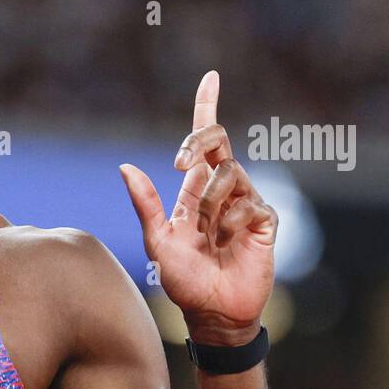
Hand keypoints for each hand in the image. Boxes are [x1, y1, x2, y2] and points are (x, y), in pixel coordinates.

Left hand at [118, 71, 277, 344]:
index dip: (207, 108)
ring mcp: (245, 202)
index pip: (204, 142)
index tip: (210, 77)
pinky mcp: (264, 220)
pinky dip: (232, 222)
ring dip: (209, 203)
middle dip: (199, 144)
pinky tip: (229, 243)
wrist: (214, 312)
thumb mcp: (157, 241)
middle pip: (217, 144)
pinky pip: (248, 203)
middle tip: (181, 165)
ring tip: (207, 235)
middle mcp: (222, 190)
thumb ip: (145, 204)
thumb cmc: (183, 280)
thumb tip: (125, 167)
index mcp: (195, 190)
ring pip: (228, 175)